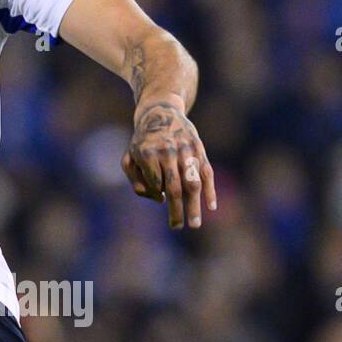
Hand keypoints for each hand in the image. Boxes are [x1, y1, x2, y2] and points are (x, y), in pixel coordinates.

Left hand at [122, 97, 216, 228]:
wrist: (160, 113)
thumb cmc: (142, 142)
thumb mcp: (130, 157)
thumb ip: (136, 179)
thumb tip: (158, 198)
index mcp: (148, 153)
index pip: (156, 183)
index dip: (158, 193)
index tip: (161, 199)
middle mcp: (168, 152)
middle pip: (175, 187)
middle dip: (177, 210)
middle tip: (177, 228)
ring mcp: (186, 151)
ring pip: (193, 182)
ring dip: (195, 205)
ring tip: (195, 224)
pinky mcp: (199, 150)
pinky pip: (207, 173)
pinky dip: (210, 191)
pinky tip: (211, 207)